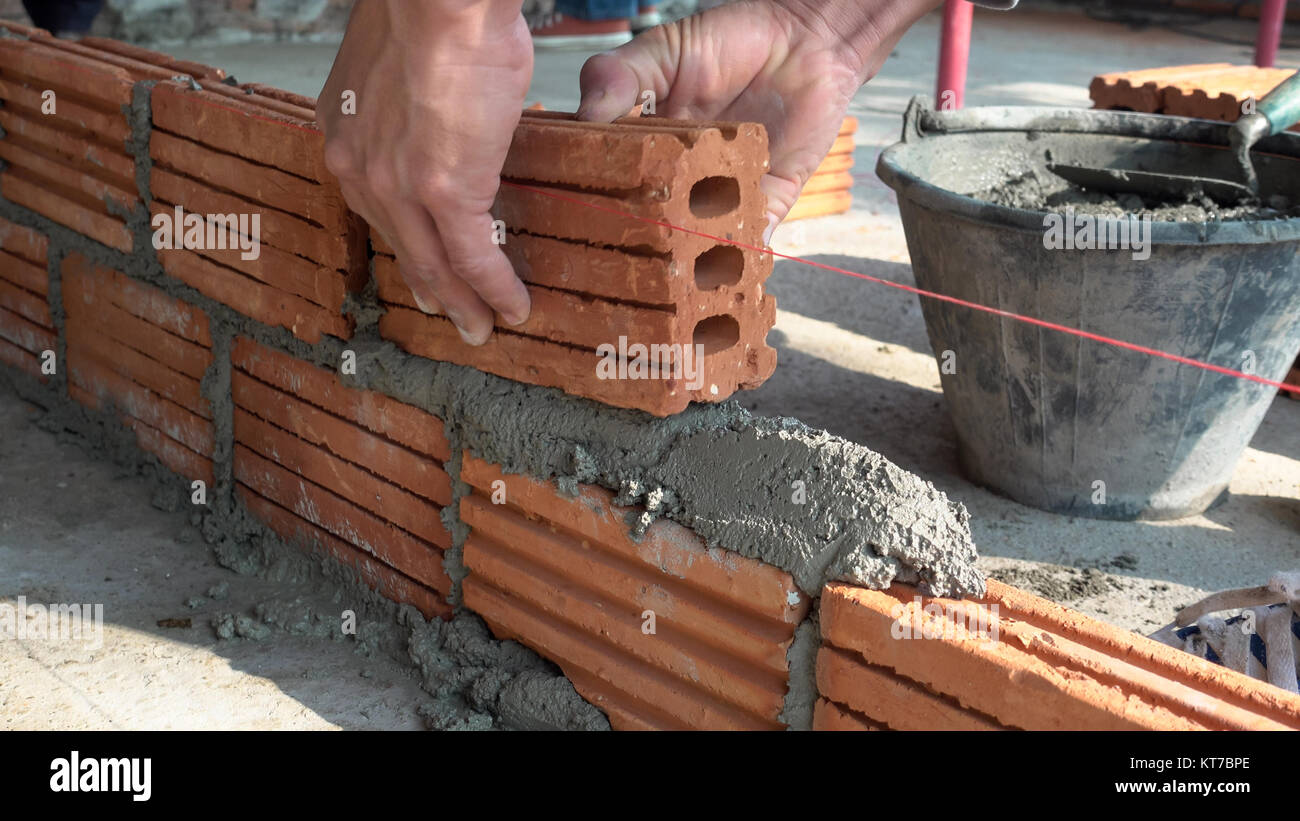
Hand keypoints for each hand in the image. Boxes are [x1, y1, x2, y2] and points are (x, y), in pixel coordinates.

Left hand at [319, 0, 532, 344]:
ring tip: (483, 326)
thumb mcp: (407, 61)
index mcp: (346, 131)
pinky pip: (473, 258)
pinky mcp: (445, 193)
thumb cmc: (433, 6)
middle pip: (400, 244)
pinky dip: (494, 290)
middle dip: (429, 287)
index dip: (404, 240)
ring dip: (461, 302)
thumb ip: (418, 102)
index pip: (378, 203)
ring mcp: (399, 186)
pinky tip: (513, 308)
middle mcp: (361, 167)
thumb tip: (456, 111)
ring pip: (432, 263)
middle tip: (452, 314)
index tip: (423, 262)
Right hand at [576, 0, 938, 239]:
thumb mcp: (663, 50)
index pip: (612, 183)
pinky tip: (731, 263)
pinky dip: (746, 253)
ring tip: (672, 271)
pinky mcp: (769, 201)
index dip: (594, 202)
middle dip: (641, 239)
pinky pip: (756, 239)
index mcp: (647, 146)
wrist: (809, 38)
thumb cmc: (734, 37)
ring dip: (688, 257)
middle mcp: (681, 178)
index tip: (575, 219)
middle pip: (653, 222)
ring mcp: (724, 193)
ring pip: (698, 240)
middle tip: (625, 252)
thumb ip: (621, 75)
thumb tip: (585, 114)